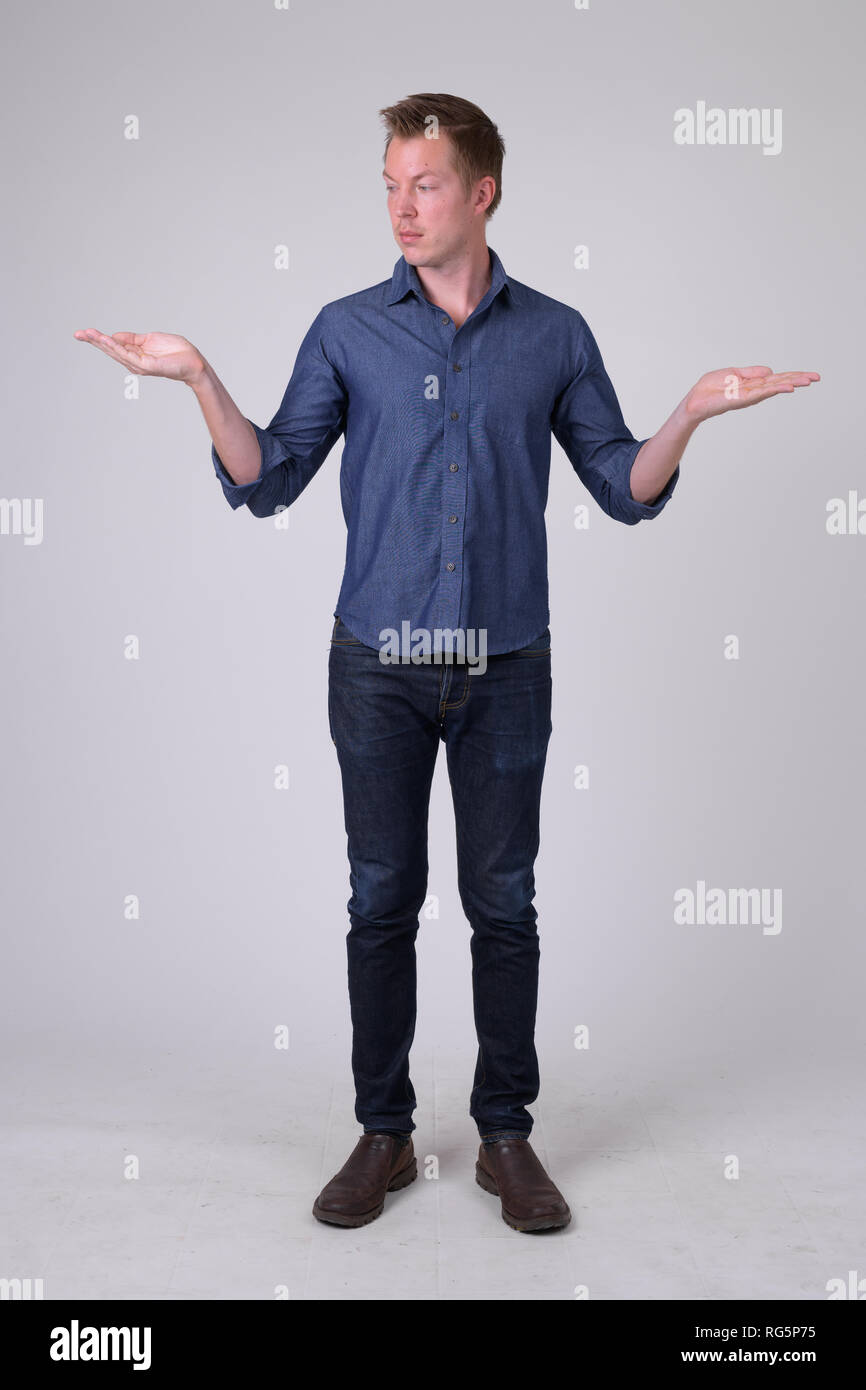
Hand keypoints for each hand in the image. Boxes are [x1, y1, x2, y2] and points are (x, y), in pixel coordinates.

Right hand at [73, 328, 205, 383]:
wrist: (193, 361)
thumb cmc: (176, 351)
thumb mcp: (150, 339)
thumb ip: (132, 339)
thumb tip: (114, 336)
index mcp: (135, 354)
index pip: (113, 345)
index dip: (98, 339)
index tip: (84, 332)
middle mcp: (134, 361)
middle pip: (110, 350)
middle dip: (94, 341)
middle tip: (78, 334)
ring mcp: (140, 365)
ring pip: (116, 353)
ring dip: (101, 343)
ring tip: (88, 334)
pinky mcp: (147, 366)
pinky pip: (128, 356)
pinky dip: (116, 347)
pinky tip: (106, 340)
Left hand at [683, 365, 819, 423]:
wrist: (695, 401)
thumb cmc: (710, 389)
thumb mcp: (733, 374)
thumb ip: (752, 373)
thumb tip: (771, 371)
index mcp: (753, 383)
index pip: (777, 379)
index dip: (793, 376)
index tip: (810, 376)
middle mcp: (754, 390)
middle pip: (780, 383)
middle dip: (798, 379)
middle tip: (817, 377)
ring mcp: (749, 395)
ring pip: (775, 387)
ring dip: (792, 383)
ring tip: (808, 380)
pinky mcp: (741, 399)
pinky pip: (761, 393)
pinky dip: (775, 389)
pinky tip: (788, 388)